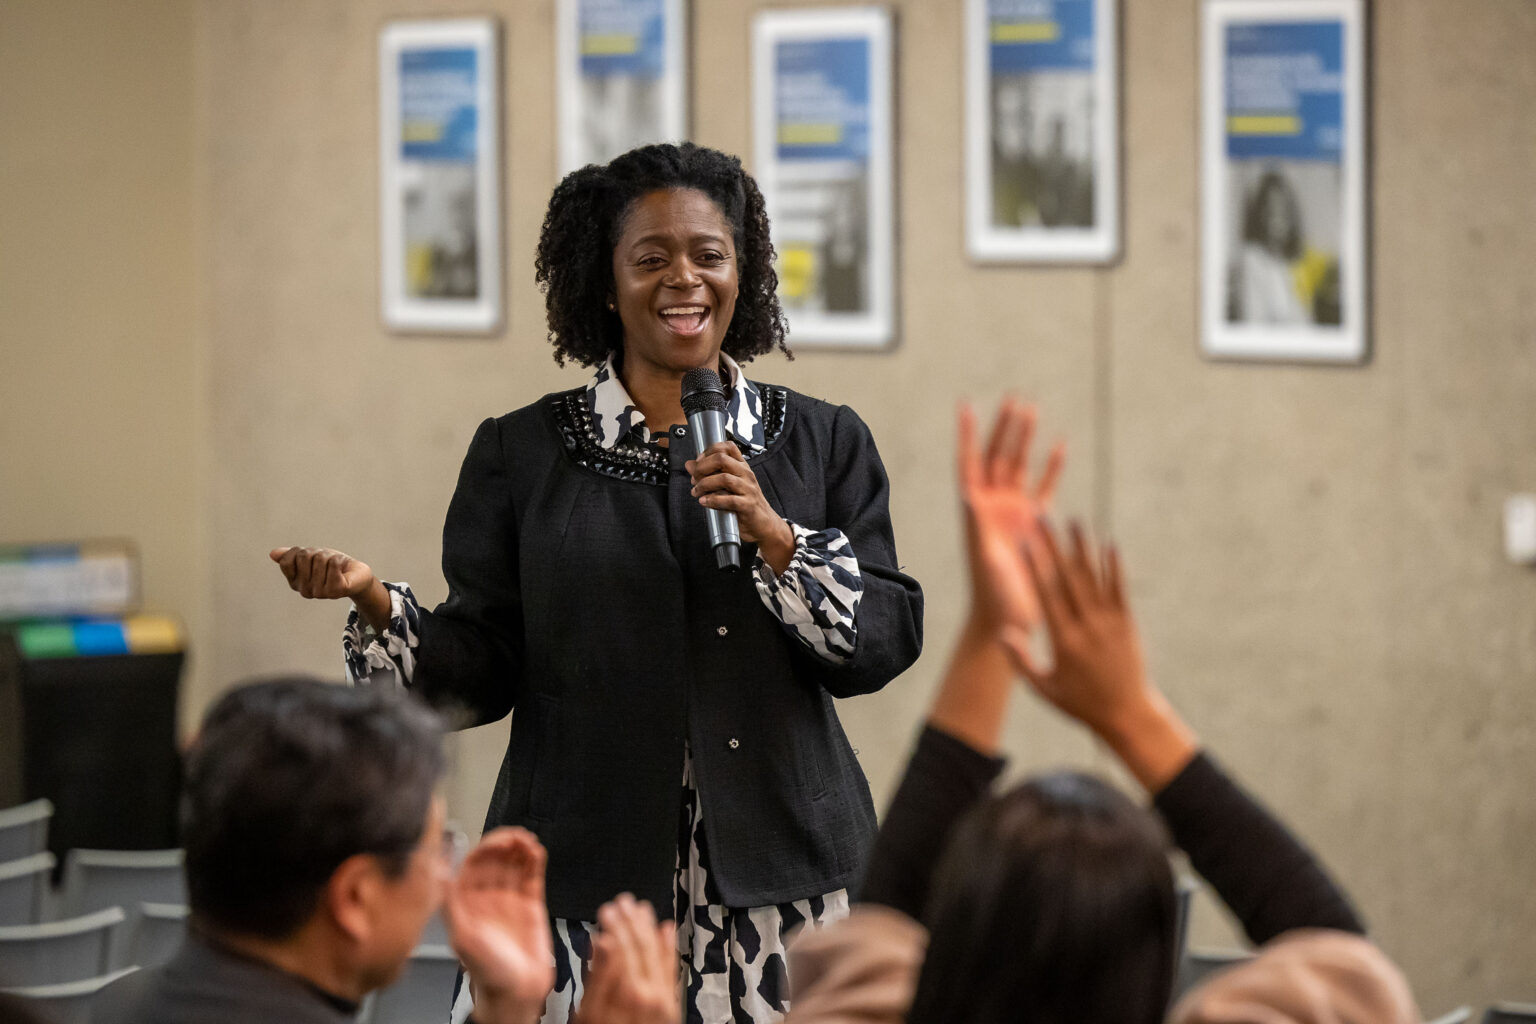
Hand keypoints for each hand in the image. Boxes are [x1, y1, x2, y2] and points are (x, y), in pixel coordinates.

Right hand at [269, 546, 374, 599]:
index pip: (287, 560)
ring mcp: (320, 593)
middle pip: (304, 556)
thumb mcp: (310, 557)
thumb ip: (291, 556)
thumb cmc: (332, 566)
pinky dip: (338, 561)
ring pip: (320, 559)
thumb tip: (272, 554)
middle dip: (317, 553)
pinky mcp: (336, 590)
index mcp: (295, 583)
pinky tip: (342, 570)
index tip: (310, 556)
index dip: (299, 552)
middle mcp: (305, 591)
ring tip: (335, 566)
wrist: (357, 575)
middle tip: (326, 561)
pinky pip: (333, 564)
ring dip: (330, 557)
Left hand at [444, 828, 554, 1023]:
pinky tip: (538, 852)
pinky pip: (532, 876)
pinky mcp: (530, 905)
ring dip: (520, 848)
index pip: (471, 865)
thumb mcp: (463, 937)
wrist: (517, 992)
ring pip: (513, 864)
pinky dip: (535, 861)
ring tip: (528, 841)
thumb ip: (451, 903)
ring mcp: (509, 899)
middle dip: (504, 844)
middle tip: (516, 837)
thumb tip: (438, 873)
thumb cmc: (486, 972)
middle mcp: (486, 898)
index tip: (496, 842)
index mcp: (466, 903)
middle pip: (494, 860)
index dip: (484, 849)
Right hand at [573, 894, 679, 1023]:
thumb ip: (598, 977)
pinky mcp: (670, 1009)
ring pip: (658, 953)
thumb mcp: (587, 1016)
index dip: (615, 923)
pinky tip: (667, 932)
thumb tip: (602, 940)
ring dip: (649, 929)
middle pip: (641, 946)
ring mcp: (663, 1000)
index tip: (608, 908)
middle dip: (632, 921)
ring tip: (643, 910)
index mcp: (627, 991)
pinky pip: (672, 970)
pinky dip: (669, 948)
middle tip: (625, 901)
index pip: (622, 945)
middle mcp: (650, 992)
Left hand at [685, 441, 795, 573]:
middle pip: (722, 459)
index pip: (727, 447)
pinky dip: (713, 500)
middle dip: (702, 467)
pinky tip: (705, 502)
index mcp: (741, 467)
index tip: (698, 461)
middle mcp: (746, 474)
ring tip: (696, 492)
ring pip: (724, 478)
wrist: (764, 524)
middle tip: (694, 478)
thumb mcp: (727, 486)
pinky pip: (729, 499)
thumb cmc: (746, 504)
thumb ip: (708, 474)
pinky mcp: (748, 505)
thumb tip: (690, 465)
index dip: (709, 451)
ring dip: (705, 484)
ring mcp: (748, 489)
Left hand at [958, 399, 1064, 632]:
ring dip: (1025, 438)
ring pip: (1020, 465)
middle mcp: (993, 506)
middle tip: (1014, 397)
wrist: (1006, 619)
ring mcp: (1014, 512)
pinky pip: (1045, 487)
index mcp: (976, 511)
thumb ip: (977, 526)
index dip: (967, 435)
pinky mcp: (1035, 523)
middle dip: (1005, 427)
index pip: (970, 464)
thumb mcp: (984, 558)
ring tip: (1031, 407)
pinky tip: (1060, 444)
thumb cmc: (992, 594)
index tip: (965, 405)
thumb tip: (967, 492)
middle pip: (998, 456)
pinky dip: (1052, 466)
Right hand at [1005, 519, 1196, 789]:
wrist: (1127, 714)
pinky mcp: (1128, 623)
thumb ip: (1020, 661)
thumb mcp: (1043, 688)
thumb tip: (1001, 633)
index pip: (1046, 595)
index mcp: (1064, 641)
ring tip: (1074, 520)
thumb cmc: (1079, 702)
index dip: (1034, 566)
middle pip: (1068, 578)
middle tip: (1043, 517)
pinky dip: (1114, 566)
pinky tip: (1109, 543)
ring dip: (1083, 547)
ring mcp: (1110, 623)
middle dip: (1054, 545)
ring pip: (1095, 578)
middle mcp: (1088, 627)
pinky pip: (1119, 589)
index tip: (1024, 542)